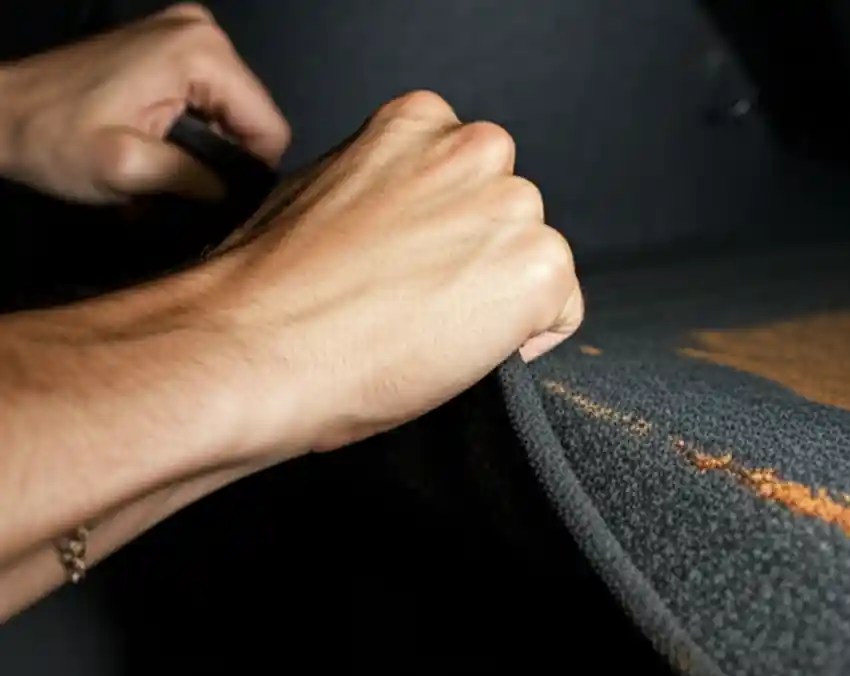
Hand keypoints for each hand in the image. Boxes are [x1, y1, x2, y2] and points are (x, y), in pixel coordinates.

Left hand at [0, 3, 288, 203]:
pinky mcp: (171, 45)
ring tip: (160, 164)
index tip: (204, 192)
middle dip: (221, 158)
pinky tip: (157, 144)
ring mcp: (187, 34)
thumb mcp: (126, 169)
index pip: (269, 129)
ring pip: (233, 115)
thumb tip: (236, 198)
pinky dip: (190, 131)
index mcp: (201, 52)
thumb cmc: (52, 139)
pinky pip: (210, 101)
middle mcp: (203, 31)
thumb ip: (193, 181)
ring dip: (204, 149)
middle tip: (172, 179)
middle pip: (252, 119)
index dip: (247, 172)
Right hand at [203, 91, 582, 452]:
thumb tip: (403, 220)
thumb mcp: (321, 193)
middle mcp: (476, 149)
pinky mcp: (541, 267)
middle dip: (477, 258)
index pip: (468, 177)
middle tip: (418, 304)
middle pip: (508, 215)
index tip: (411, 267)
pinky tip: (461, 352)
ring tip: (430, 330)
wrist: (260, 348)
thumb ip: (383, 189)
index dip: (445, 233)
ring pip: (535, 261)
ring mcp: (514, 206)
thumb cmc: (272, 287)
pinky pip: (560, 312)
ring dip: (500, 298)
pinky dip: (525, 340)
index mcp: (419, 121)